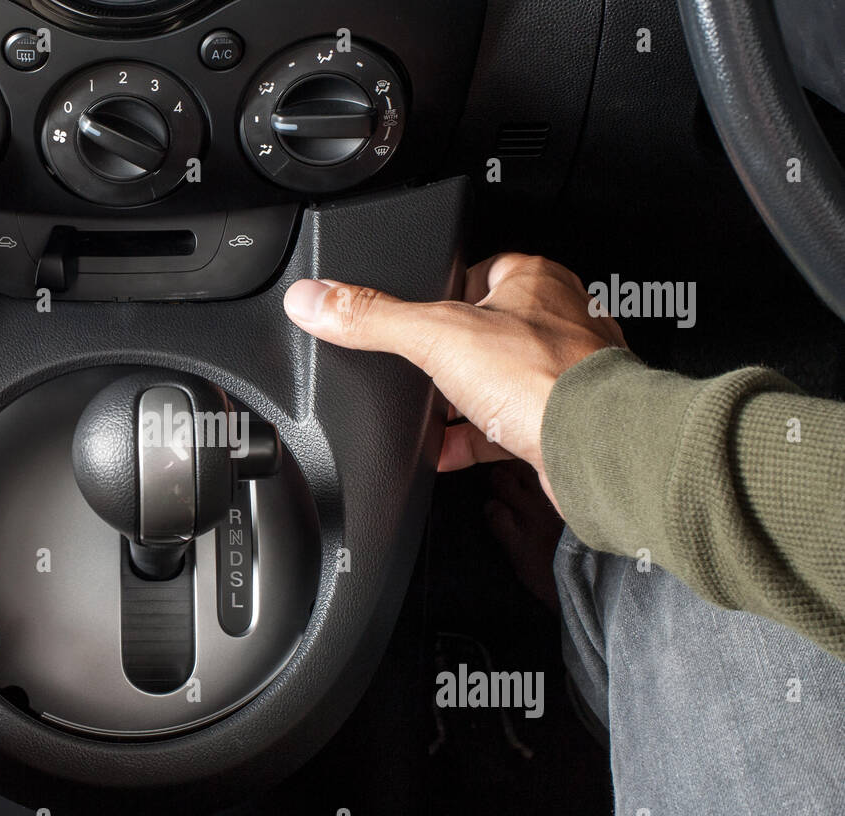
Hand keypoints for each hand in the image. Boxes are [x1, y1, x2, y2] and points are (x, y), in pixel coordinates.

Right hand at [282, 253, 627, 506]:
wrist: (596, 449)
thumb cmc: (545, 380)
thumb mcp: (435, 336)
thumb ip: (371, 317)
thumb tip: (314, 298)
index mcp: (533, 278)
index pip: (474, 269)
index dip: (437, 293)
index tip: (411, 313)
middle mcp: (557, 319)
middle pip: (485, 328)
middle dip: (449, 355)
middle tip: (418, 369)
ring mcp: (565, 372)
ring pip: (501, 380)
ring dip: (464, 400)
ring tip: (432, 413)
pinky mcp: (563, 420)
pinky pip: (509, 425)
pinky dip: (475, 439)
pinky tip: (447, 451)